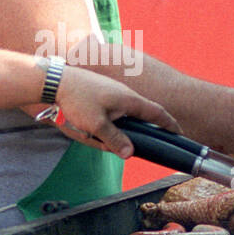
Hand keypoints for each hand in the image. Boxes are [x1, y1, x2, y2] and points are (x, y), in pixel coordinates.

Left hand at [51, 66, 179, 157]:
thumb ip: (114, 140)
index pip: (157, 113)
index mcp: (129, 99)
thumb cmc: (77, 100)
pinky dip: (102, 123)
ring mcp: (112, 92)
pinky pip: (108, 112)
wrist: (54, 81)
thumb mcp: (96, 125)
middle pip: (138, 117)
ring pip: (120, 116)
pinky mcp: (100, 92)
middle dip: (133, 133)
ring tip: (91, 134)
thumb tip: (130, 153)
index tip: (179, 133)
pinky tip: (86, 126)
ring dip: (111, 129)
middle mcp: (124, 94)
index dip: (170, 124)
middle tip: (123, 146)